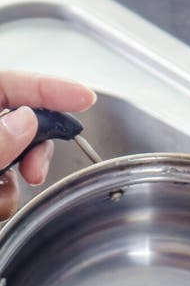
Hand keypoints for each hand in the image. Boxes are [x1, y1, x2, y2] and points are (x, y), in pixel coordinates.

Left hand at [0, 71, 95, 220]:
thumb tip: (27, 122)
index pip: (9, 84)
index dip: (49, 88)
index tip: (85, 98)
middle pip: (20, 124)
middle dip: (34, 149)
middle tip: (34, 173)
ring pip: (15, 162)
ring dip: (13, 185)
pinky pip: (4, 189)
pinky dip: (4, 201)